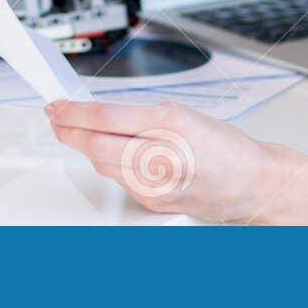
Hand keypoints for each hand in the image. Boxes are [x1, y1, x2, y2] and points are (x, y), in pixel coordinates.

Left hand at [45, 100, 307, 223]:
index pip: (103, 118)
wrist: (252, 183)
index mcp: (168, 125)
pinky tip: (109, 152)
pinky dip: (109, 164)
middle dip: (68, 131)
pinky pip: (119, 179)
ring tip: (78, 131)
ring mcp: (155, 185)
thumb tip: (96, 113)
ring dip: (87, 147)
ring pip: (102, 163)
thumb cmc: (224, 147)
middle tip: (55, 117)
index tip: (55, 104)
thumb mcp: (180, 112)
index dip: (72, 112)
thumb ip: (137, 113)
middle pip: (95, 145)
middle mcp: (159, 157)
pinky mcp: (153, 202)